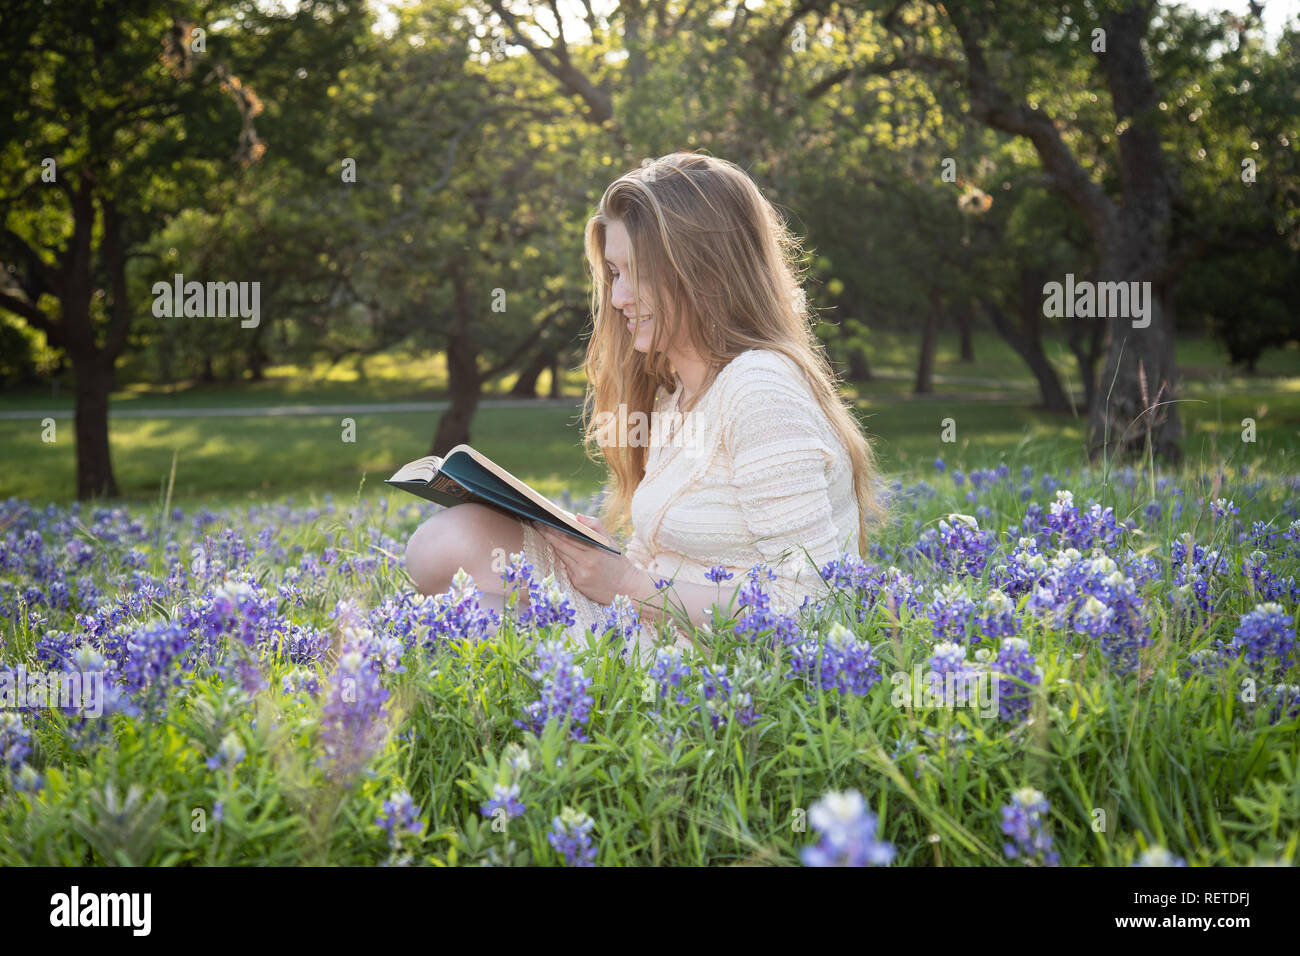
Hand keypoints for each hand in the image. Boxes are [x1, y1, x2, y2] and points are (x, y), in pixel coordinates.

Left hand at [532, 514, 646, 606]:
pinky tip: (557, 550)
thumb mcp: (610, 542)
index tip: (543, 519)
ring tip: (542, 532)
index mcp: (595, 549)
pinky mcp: (578, 584)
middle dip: (547, 533)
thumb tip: (577, 517)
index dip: (554, 527)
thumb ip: (595, 526)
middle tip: (535, 523)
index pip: (569, 535)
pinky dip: (563, 558)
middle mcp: (587, 562)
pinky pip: (566, 568)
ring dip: (552, 544)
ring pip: (562, 555)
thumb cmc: (618, 563)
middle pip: (561, 545)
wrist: (627, 589)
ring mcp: (581, 574)